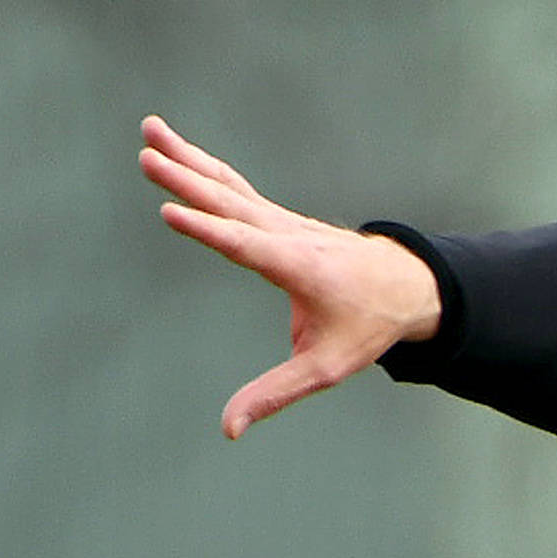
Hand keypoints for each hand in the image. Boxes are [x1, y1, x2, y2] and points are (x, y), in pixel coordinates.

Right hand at [139, 115, 441, 438]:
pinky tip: (177, 151)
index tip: (169, 210)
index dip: (207, 230)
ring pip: (230, 185)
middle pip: (230, 203)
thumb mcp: (326, 368)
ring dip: (189, 158)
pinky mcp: (278, 219)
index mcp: (297, 267)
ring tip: (149, 129)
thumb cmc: (367, 327)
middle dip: (187, 180)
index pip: (244, 245)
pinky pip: (237, 188)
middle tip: (146, 156)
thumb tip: (229, 428)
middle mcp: (288, 235)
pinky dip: (206, 168)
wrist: (409, 286)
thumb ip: (275, 394)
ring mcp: (283, 221)